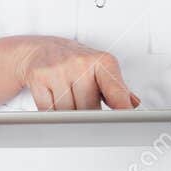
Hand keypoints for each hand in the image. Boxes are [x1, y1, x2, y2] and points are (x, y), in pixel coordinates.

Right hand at [15, 36, 137, 111]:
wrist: (43, 50)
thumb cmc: (76, 63)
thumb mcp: (102, 70)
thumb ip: (118, 89)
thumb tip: (133, 104)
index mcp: (102, 61)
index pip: (115, 90)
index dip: (121, 107)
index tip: (126, 120)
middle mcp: (80, 63)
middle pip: (89, 109)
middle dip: (88, 115)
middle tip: (84, 103)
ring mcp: (58, 70)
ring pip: (68, 113)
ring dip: (68, 115)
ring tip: (68, 98)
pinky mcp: (38, 77)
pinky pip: (48, 110)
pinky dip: (52, 112)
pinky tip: (54, 99)